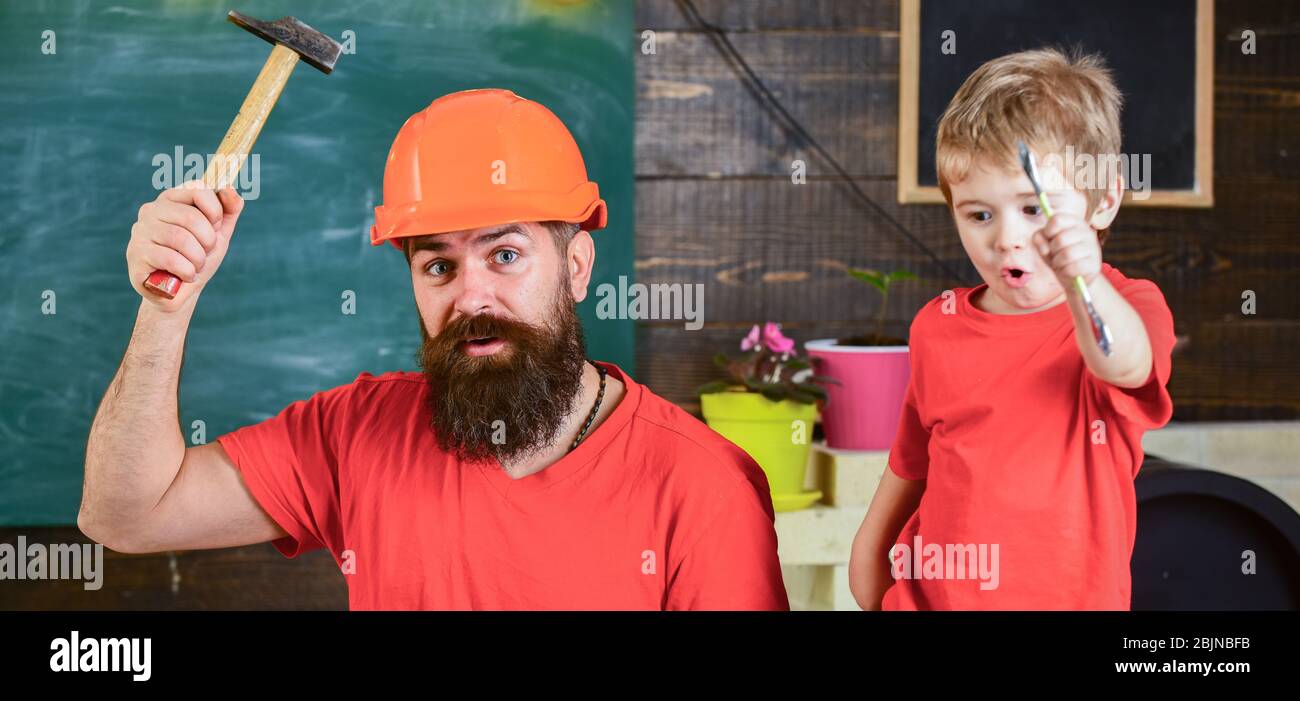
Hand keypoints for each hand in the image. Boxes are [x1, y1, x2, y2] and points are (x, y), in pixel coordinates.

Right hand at [127, 181, 243, 312]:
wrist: (181, 292)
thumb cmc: (198, 257)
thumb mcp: (219, 233)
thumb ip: (229, 209)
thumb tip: (229, 188)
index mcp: (171, 199)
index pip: (198, 190)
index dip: (215, 212)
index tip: (215, 228)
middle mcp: (151, 210)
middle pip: (191, 217)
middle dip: (208, 241)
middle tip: (206, 253)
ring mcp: (140, 231)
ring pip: (180, 238)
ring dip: (198, 258)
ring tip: (196, 266)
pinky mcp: (135, 254)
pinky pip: (170, 258)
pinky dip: (187, 271)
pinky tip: (186, 276)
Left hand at [1032, 210, 1101, 290]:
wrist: (1074, 278)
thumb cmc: (1058, 257)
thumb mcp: (1046, 245)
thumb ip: (1040, 238)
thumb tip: (1041, 239)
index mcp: (1075, 222)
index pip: (1057, 219)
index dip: (1047, 232)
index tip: (1049, 239)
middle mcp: (1087, 232)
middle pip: (1060, 239)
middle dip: (1052, 251)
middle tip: (1055, 255)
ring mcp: (1093, 248)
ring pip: (1067, 255)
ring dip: (1057, 263)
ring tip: (1060, 264)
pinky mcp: (1094, 265)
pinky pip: (1072, 268)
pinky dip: (1064, 272)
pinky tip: (1067, 271)